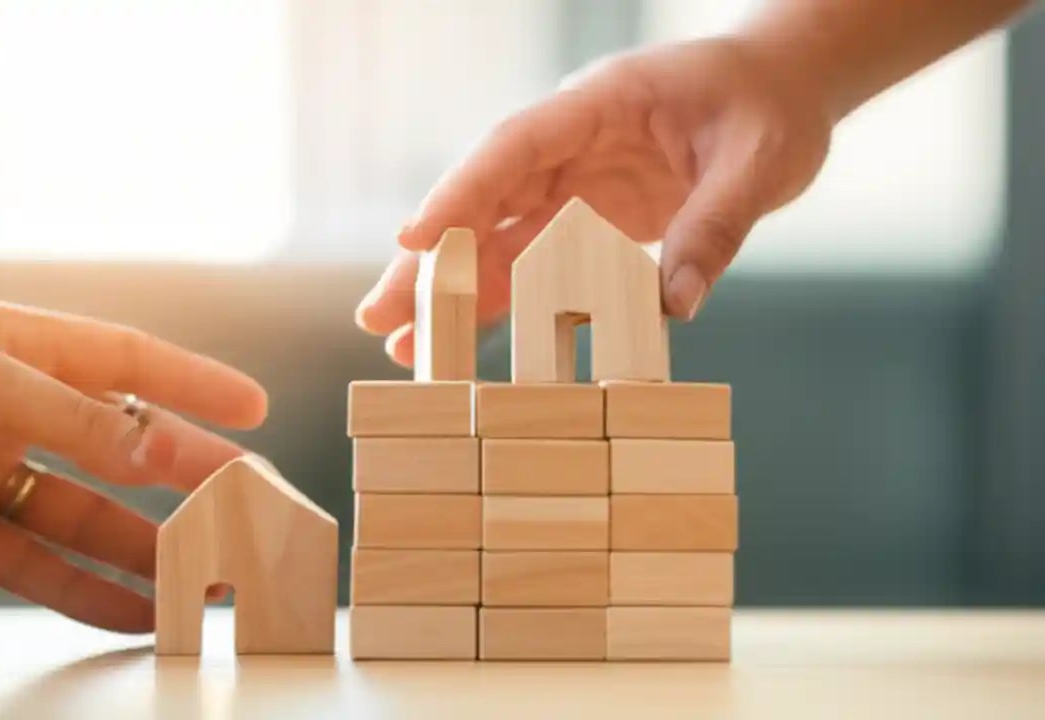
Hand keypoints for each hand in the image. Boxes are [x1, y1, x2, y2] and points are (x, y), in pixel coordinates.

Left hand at [0, 300, 267, 631]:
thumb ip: (69, 417)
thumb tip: (160, 445)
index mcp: (23, 347)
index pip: (129, 364)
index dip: (193, 385)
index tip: (251, 410)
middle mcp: (11, 407)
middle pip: (116, 448)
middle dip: (181, 478)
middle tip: (243, 506)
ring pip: (80, 515)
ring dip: (137, 548)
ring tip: (195, 579)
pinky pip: (28, 563)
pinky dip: (78, 591)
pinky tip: (126, 612)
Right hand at [356, 37, 832, 365]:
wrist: (784, 88)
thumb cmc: (771, 105)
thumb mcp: (759, 162)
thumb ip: (716, 227)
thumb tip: (673, 307)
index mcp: (599, 105)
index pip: (512, 148)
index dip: (460, 193)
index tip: (412, 239)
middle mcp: (571, 145)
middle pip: (484, 201)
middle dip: (431, 260)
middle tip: (377, 317)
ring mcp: (576, 183)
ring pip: (498, 238)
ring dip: (455, 291)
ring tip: (407, 347)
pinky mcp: (590, 217)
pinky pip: (538, 261)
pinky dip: (506, 299)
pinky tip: (472, 339)